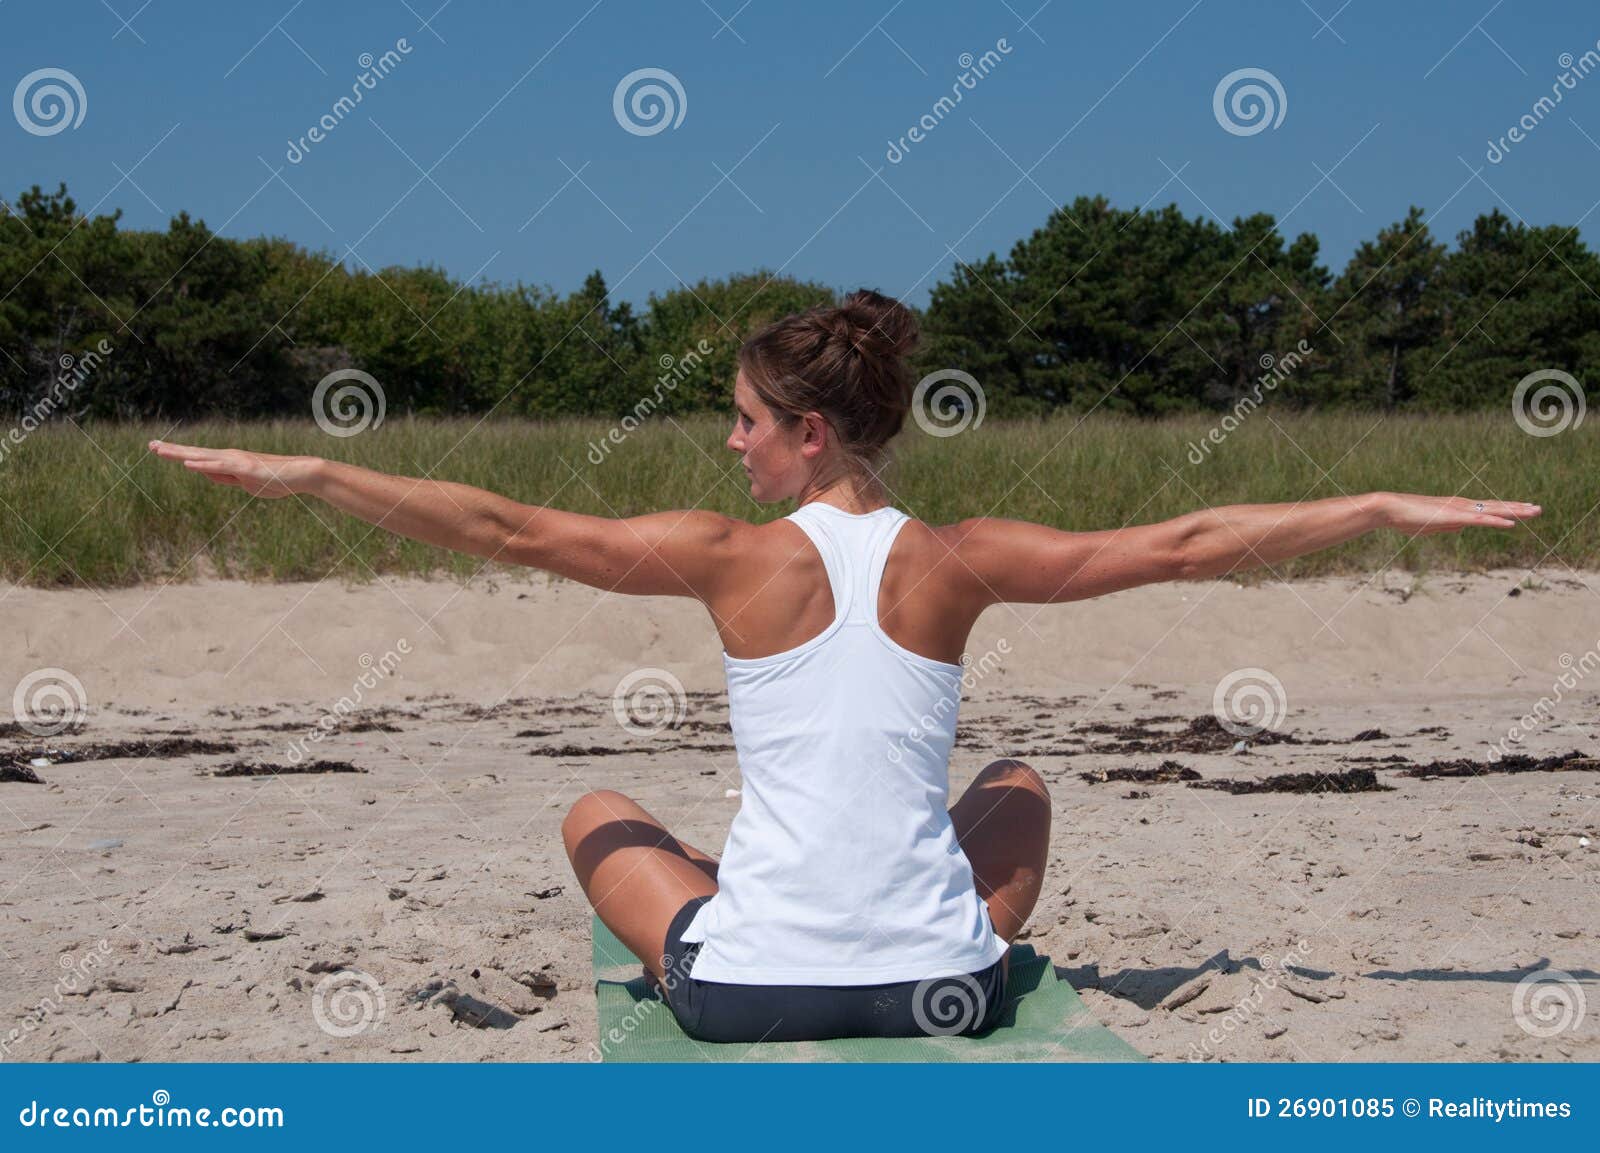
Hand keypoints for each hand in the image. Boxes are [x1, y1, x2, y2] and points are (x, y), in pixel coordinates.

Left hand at [149, 440, 318, 499]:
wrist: (299, 475)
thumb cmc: (275, 479)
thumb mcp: (244, 482)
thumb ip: (226, 477)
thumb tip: (207, 473)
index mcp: (227, 462)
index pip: (197, 457)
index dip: (177, 454)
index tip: (158, 449)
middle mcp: (228, 457)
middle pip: (194, 453)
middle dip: (171, 450)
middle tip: (150, 445)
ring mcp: (235, 461)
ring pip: (202, 457)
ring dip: (180, 454)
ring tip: (160, 451)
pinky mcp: (244, 468)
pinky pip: (219, 467)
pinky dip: (202, 465)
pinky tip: (187, 463)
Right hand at [1377, 492, 1540, 534]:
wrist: (1391, 509)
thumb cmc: (1407, 517)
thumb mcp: (1433, 526)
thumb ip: (1449, 525)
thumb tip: (1462, 527)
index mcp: (1458, 507)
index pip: (1488, 508)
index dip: (1507, 508)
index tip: (1524, 509)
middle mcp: (1463, 505)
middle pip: (1496, 507)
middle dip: (1518, 508)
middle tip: (1539, 509)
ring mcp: (1460, 510)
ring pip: (1493, 511)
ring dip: (1515, 512)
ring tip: (1534, 512)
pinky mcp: (1454, 516)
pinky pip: (1480, 520)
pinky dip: (1497, 522)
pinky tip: (1512, 524)